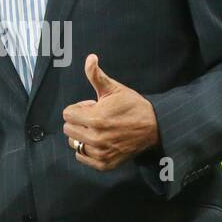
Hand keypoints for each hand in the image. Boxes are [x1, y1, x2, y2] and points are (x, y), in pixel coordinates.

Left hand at [62, 53, 160, 170]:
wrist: (154, 127)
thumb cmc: (133, 106)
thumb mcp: (114, 88)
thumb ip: (97, 75)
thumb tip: (90, 58)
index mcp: (95, 119)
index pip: (67, 114)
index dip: (79, 108)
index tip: (93, 107)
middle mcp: (95, 139)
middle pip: (68, 129)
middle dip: (79, 121)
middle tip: (96, 118)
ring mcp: (100, 153)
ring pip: (74, 144)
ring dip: (82, 136)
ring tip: (98, 130)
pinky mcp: (104, 164)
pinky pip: (82, 157)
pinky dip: (87, 150)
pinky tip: (100, 142)